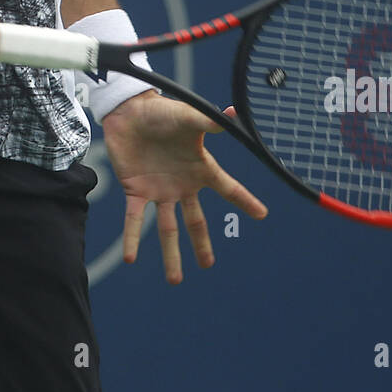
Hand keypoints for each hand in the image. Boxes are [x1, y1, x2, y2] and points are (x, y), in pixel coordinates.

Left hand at [100, 92, 266, 283]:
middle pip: (195, 221)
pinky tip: (131, 258)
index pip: (228, 188)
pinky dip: (132, 238)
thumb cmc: (162, 111)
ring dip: (171, 254)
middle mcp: (182, 185)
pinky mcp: (135, 190)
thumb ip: (210, 121)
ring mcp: (159, 190)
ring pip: (168, 229)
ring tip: (175, 281)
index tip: (262, 214)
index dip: (245, 201)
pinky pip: (135, 219)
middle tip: (207, 265)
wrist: (129, 110)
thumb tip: (235, 113)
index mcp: (199, 168)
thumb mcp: (188, 116)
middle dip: (201, 244)